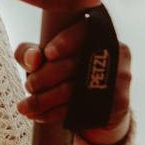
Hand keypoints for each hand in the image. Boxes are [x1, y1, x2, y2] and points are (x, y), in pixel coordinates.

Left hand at [15, 19, 131, 144]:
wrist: (96, 105)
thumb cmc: (63, 72)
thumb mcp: (43, 58)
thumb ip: (29, 53)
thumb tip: (32, 59)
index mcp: (98, 33)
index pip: (85, 29)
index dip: (66, 41)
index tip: (48, 53)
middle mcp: (115, 52)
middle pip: (75, 64)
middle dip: (45, 77)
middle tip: (28, 85)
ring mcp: (120, 78)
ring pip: (76, 91)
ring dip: (45, 100)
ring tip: (24, 106)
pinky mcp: (118, 103)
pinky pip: (82, 109)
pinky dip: (55, 113)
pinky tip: (38, 115)